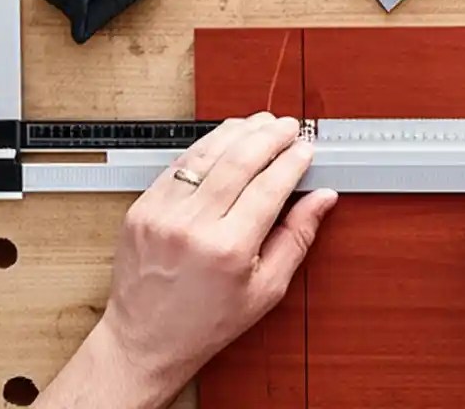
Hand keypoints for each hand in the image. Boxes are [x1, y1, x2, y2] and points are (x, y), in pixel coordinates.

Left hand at [38, 113, 338, 408]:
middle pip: (239, 160)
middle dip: (269, 136)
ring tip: (261, 124)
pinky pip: (179, 165)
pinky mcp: (142, 207)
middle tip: (288, 126)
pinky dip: (206, 147)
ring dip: (238, 132)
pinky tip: (225, 141)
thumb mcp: (265, 291)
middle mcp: (191, 226)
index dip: (292, 161)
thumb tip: (322, 199)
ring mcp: (161, 213)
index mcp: (227, 250)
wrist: (144, 340)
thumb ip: (297, 238)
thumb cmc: (205, 324)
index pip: (269, 187)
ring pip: (206, 154)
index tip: (306, 149)